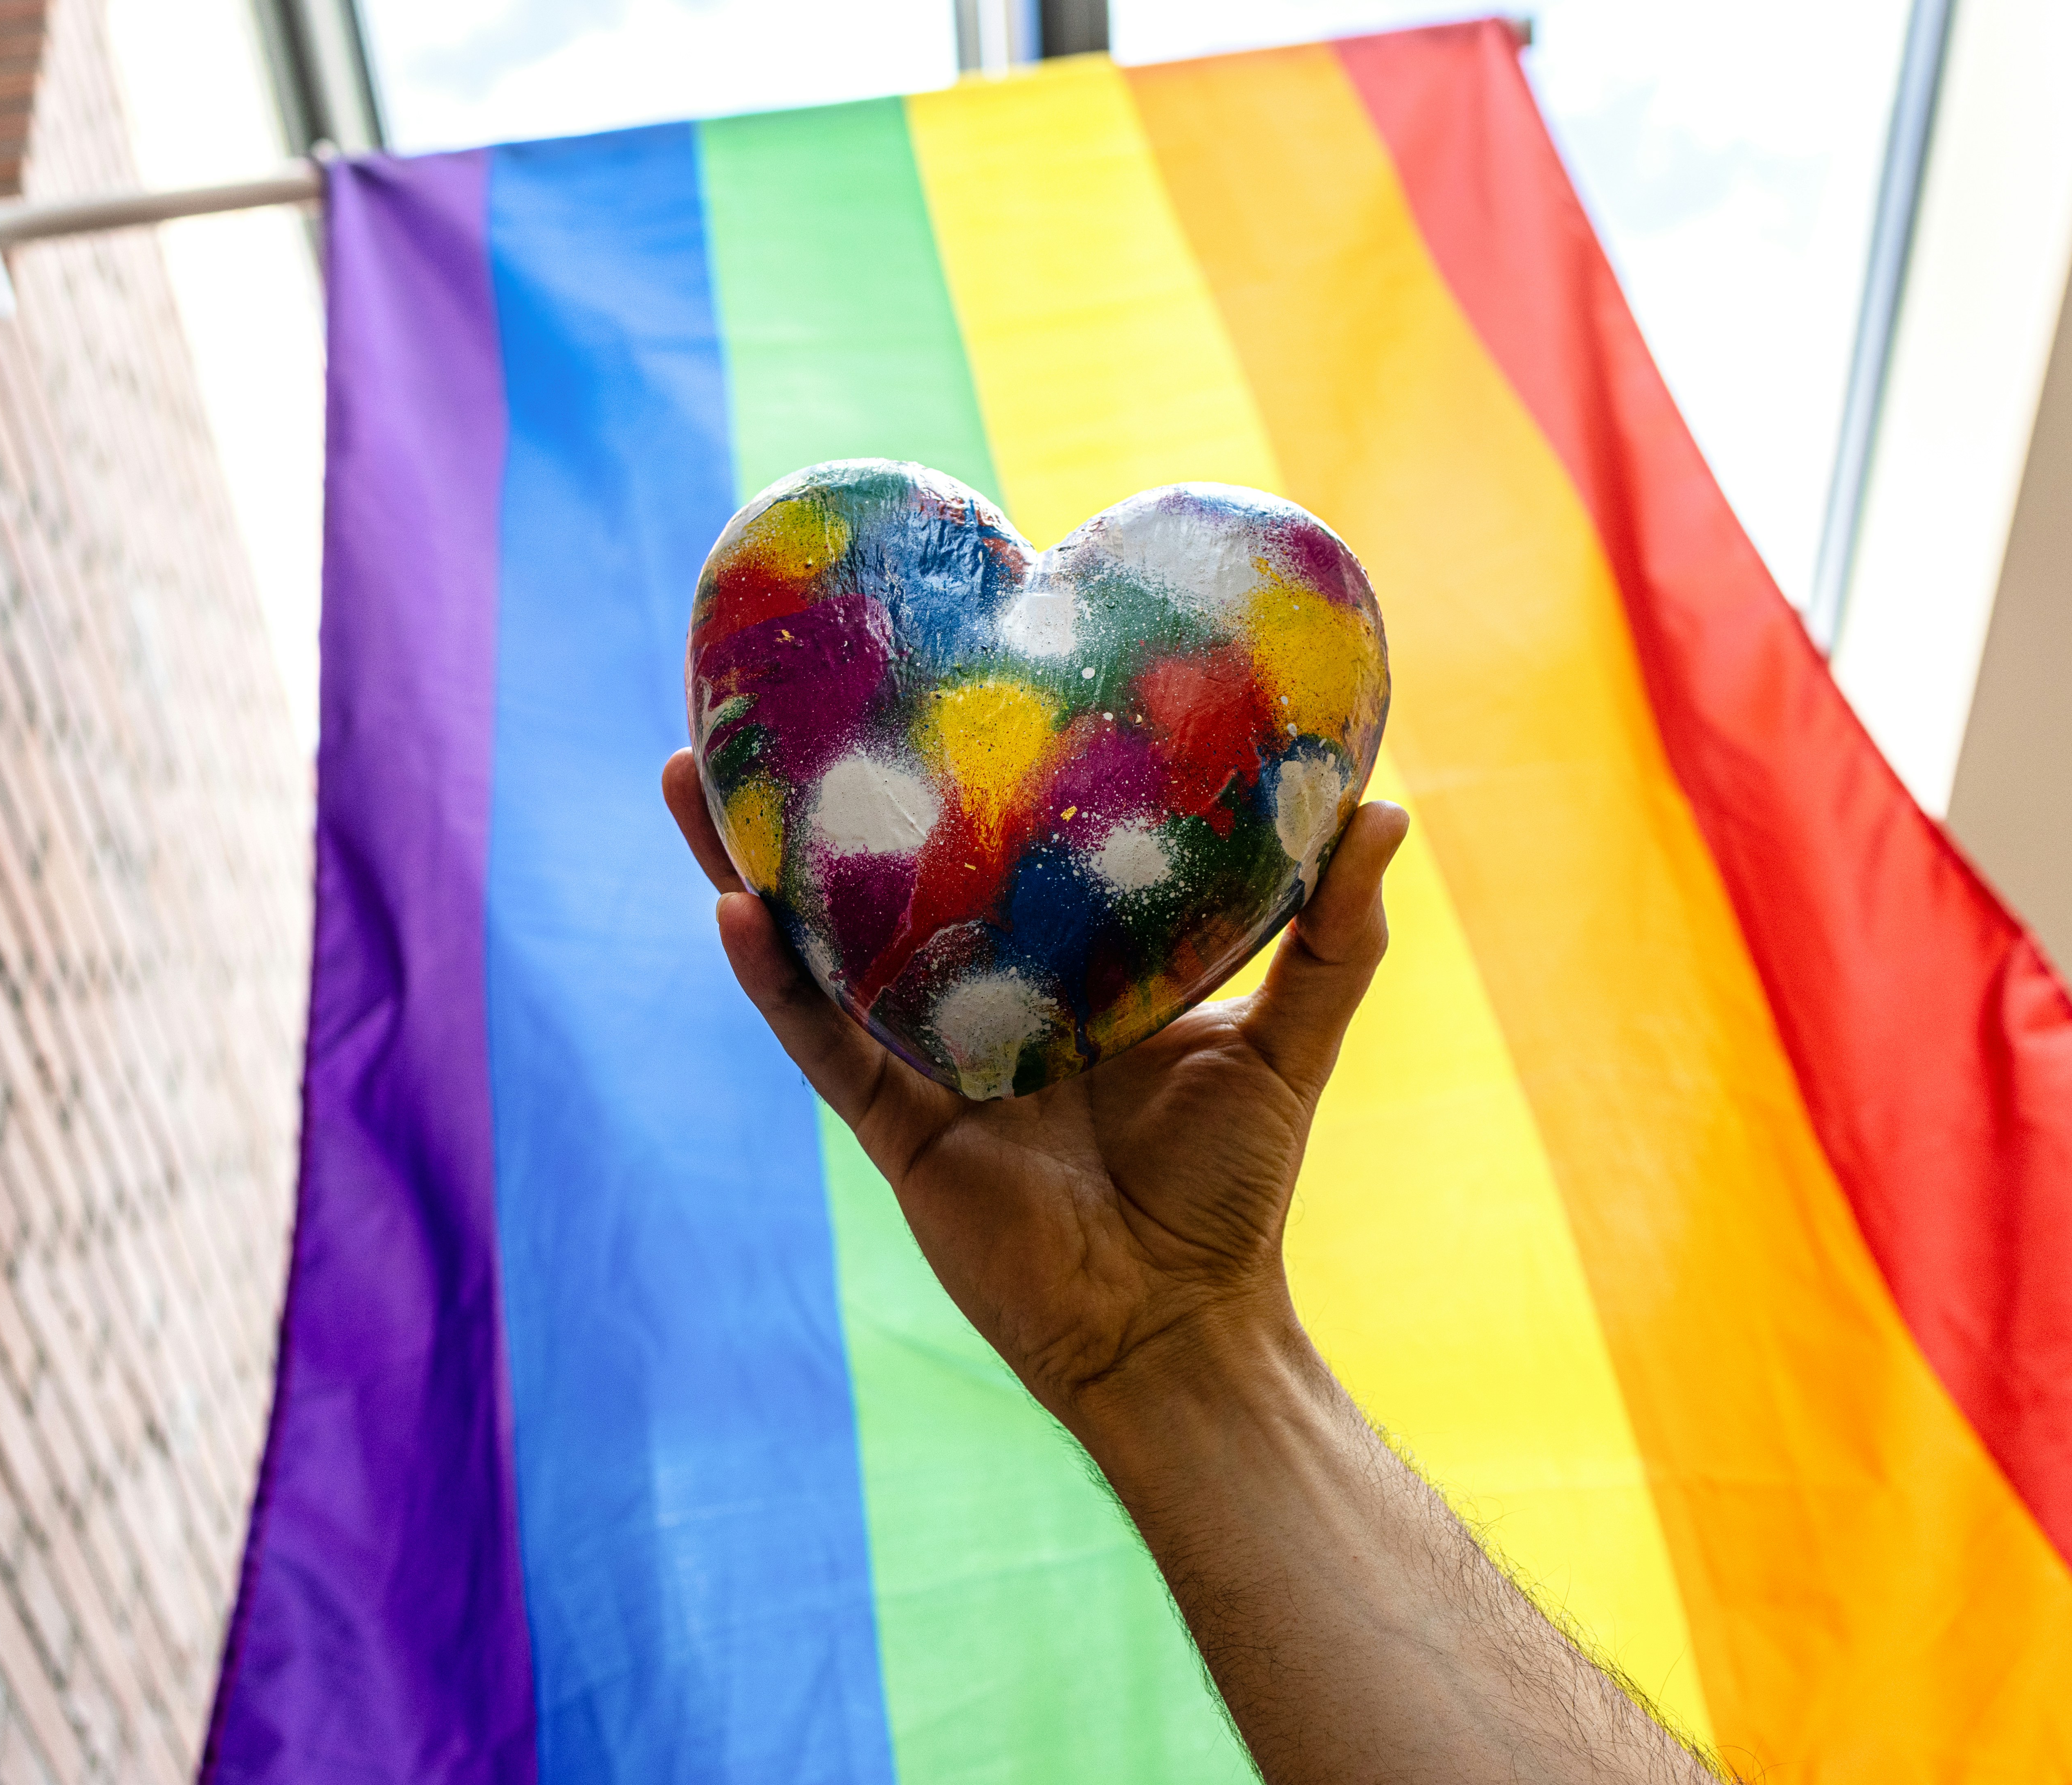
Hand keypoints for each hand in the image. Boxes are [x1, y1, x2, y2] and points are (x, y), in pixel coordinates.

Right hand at [659, 748, 1408, 1427]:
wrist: (1180, 1324)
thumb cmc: (1235, 1189)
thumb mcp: (1289, 1044)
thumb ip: (1334, 940)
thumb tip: (1381, 810)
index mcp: (1058, 965)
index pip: (986, 847)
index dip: (940, 773)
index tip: (909, 673)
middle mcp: (977, 998)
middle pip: (876, 881)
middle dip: (806, 800)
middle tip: (753, 703)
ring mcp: (924, 1059)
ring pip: (818, 948)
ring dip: (751, 866)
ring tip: (691, 774)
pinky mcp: (896, 1127)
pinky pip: (823, 1042)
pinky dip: (778, 981)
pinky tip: (738, 909)